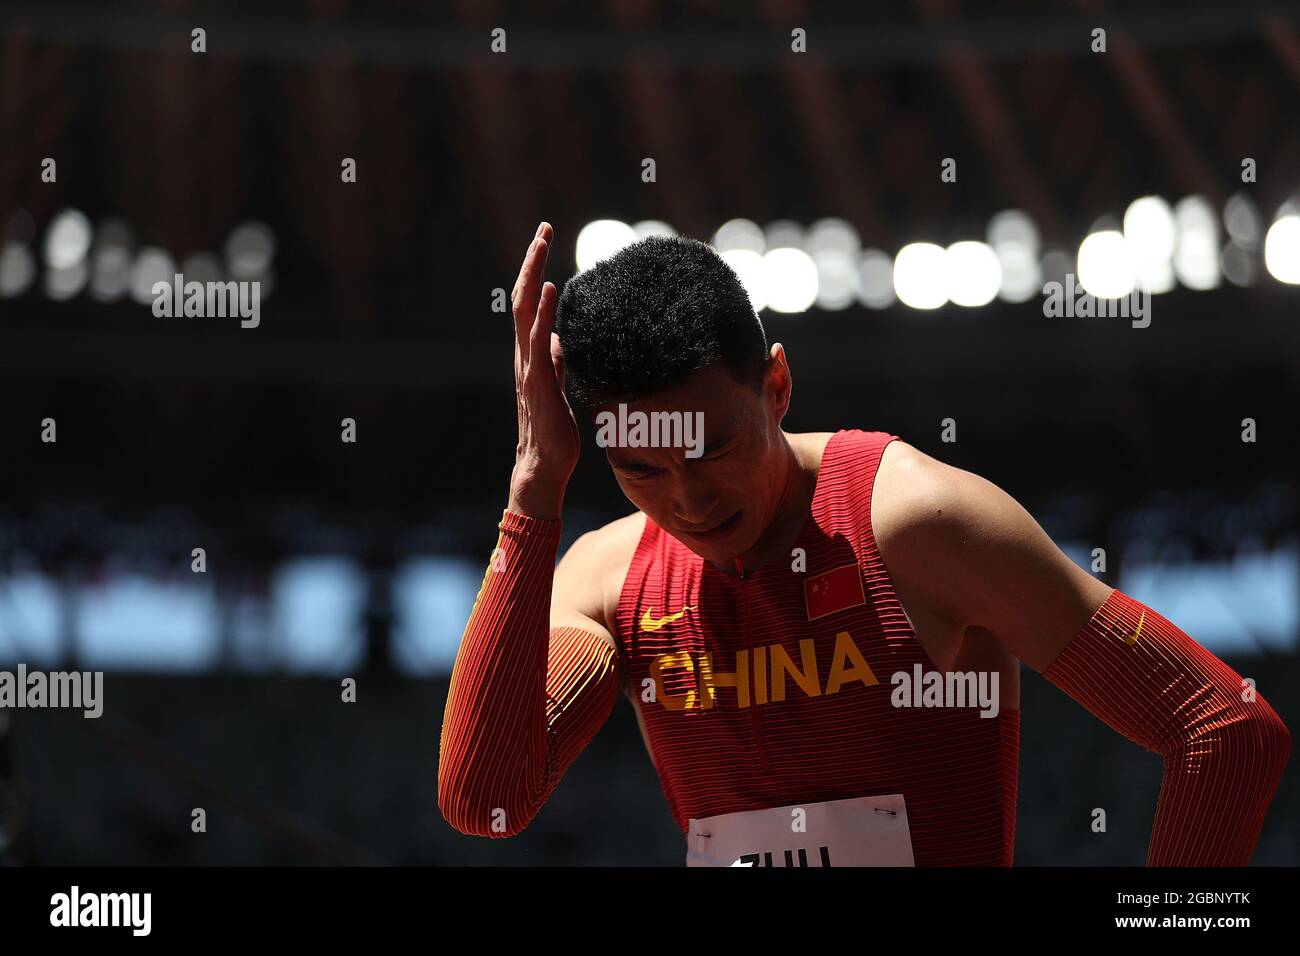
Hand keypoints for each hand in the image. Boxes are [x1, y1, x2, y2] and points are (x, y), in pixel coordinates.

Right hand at [507, 222, 579, 518]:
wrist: (544, 466)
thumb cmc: (554, 432)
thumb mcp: (558, 388)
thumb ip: (556, 364)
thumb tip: (561, 342)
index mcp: (529, 356)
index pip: (528, 305)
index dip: (535, 272)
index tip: (545, 241)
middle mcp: (523, 356)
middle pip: (522, 297)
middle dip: (532, 261)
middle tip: (543, 228)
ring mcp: (528, 367)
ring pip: (525, 310)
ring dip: (535, 274)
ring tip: (543, 243)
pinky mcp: (538, 382)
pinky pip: (539, 340)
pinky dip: (545, 312)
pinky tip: (553, 289)